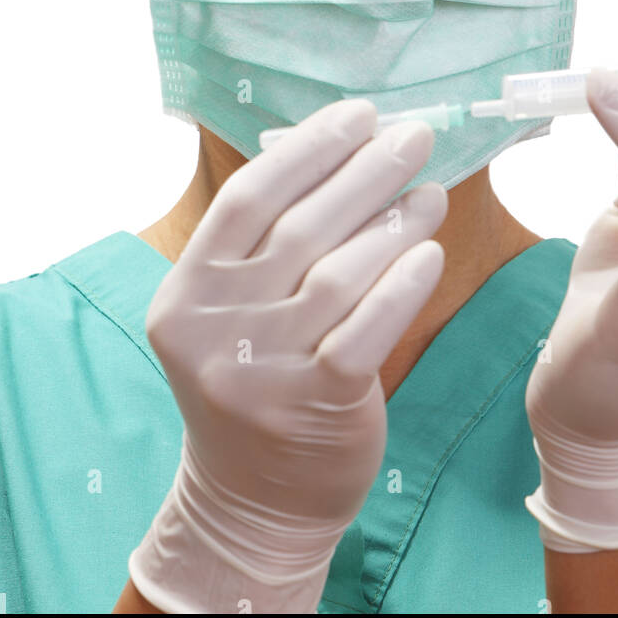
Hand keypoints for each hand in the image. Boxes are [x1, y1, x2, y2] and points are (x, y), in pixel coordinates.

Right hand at [130, 98, 446, 611]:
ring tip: (431, 191)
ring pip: (337, 273)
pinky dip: (401, 285)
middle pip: (298, 227)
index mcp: (186, 292)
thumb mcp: (236, 314)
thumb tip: (344, 152)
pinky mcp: (313, 404)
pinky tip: (431, 251)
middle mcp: (213, 327)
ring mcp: (260, 370)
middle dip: (364, 171)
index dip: (307, 149)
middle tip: (414, 136)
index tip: (358, 114)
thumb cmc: (259, 383)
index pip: (247, 199)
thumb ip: (270, 246)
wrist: (255, 504)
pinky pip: (366, 329)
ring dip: (393, 223)